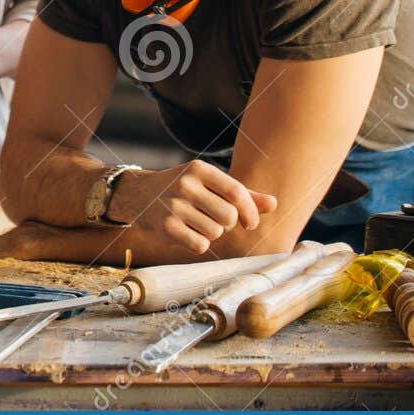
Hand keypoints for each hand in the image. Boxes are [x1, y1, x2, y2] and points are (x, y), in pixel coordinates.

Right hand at [108, 161, 277, 254]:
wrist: (138, 194)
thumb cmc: (184, 189)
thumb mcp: (209, 184)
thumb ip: (242, 194)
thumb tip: (274, 203)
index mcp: (200, 169)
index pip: (237, 192)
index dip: (251, 212)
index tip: (251, 224)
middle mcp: (185, 184)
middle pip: (229, 217)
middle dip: (227, 224)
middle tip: (213, 220)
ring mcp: (174, 205)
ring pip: (215, 233)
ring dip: (211, 234)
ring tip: (196, 224)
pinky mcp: (166, 226)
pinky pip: (200, 244)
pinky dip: (198, 244)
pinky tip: (186, 233)